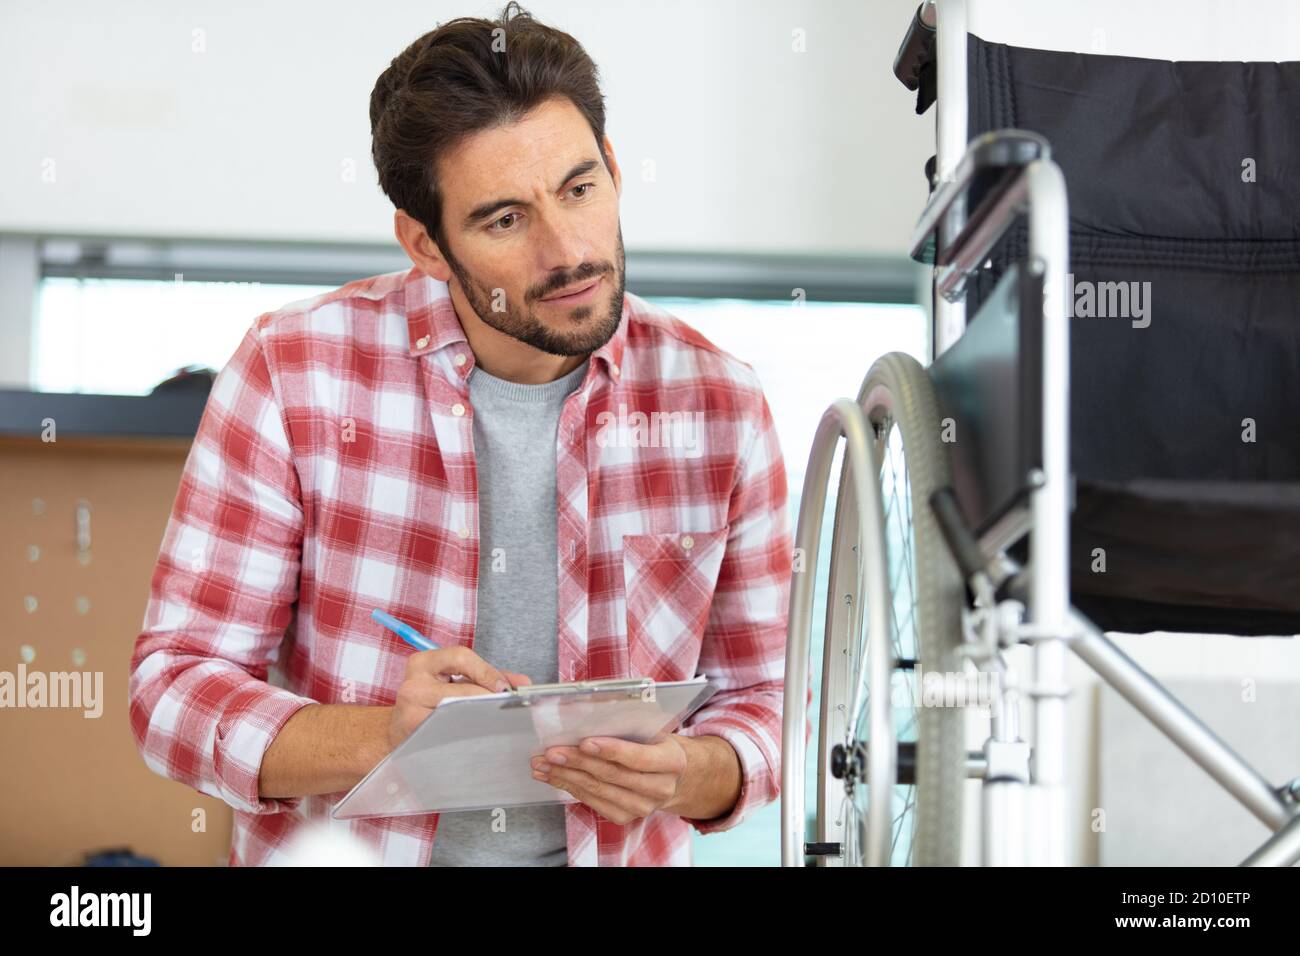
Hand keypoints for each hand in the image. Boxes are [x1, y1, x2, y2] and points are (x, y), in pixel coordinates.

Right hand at [388, 646, 530, 750]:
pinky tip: (475, 735)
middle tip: (507, 707)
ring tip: (493, 721)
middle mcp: (412, 684)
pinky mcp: (412, 735)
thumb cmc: (432, 702)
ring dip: (480, 717)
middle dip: (488, 698)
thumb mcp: (456, 681)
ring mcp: (409, 712)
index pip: (460, 657)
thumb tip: (523, 683)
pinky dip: (466, 733)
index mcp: (423, 663)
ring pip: (456, 712)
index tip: (505, 688)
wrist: (399, 732)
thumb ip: (489, 677)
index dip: (487, 671)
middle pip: (461, 688)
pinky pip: (447, 733)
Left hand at [530, 735, 688, 824]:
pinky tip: (552, 776)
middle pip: (612, 775)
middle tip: (552, 752)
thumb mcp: (654, 730)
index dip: (610, 750)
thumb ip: (631, 725)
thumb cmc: (656, 745)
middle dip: (578, 762)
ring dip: (566, 776)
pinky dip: (569, 787)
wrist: (672, 778)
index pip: (638, 758)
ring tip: (543, 763)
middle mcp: (660, 789)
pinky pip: (592, 801)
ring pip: (597, 790)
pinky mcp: (625, 816)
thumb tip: (590, 717)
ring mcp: (642, 807)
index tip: (584, 741)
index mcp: (671, 762)